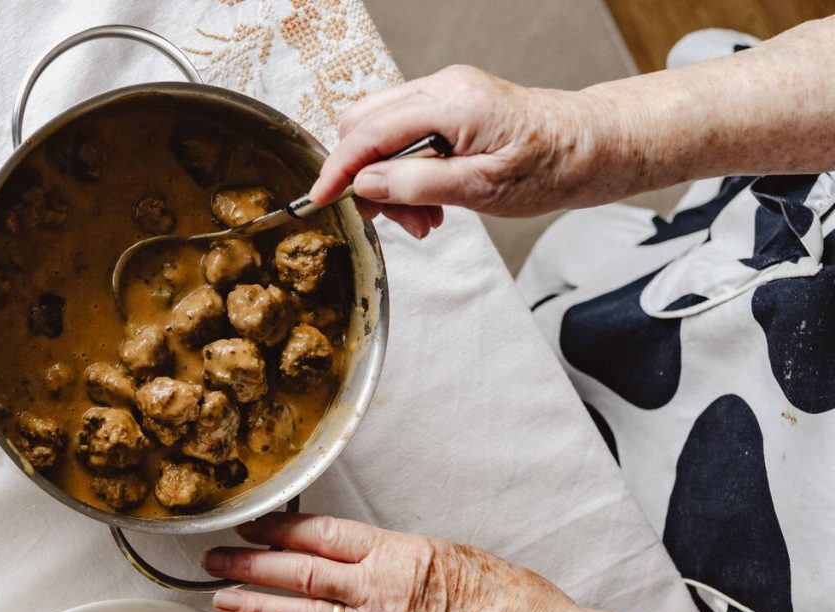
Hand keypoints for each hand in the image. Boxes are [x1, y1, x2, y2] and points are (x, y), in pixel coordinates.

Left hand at [204, 513, 574, 611]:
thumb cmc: (506, 599)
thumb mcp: (448, 553)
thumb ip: (396, 554)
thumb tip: (361, 552)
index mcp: (396, 552)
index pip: (320, 535)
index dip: (276, 531)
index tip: (248, 527)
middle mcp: (379, 590)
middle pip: (297, 574)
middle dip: (248, 566)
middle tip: (212, 560)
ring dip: (255, 607)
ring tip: (220, 600)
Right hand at [310, 65, 611, 237]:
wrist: (595, 147)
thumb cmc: (554, 166)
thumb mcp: (484, 189)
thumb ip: (419, 183)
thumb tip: (365, 183)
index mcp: (452, 102)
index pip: (370, 131)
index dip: (339, 168)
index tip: (320, 200)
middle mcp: (443, 88)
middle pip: (365, 124)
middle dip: (366, 177)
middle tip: (394, 220)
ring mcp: (445, 94)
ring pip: (380, 133)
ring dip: (388, 182)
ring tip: (424, 219)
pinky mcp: (449, 107)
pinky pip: (404, 136)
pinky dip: (405, 173)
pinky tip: (430, 201)